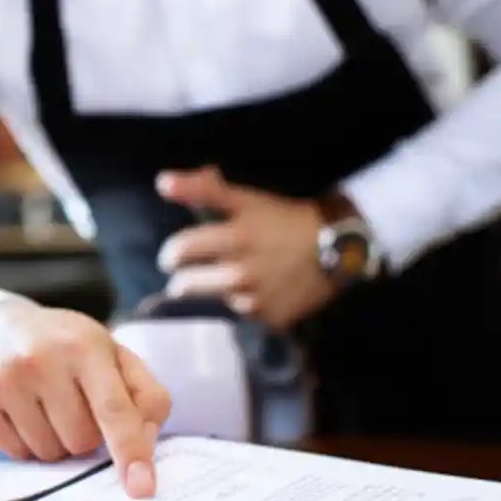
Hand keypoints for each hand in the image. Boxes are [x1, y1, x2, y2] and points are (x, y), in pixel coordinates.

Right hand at [0, 299, 171, 498]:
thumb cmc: (65, 347)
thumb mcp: (113, 354)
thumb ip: (145, 396)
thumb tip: (144, 444)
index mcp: (83, 345)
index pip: (113, 409)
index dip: (130, 451)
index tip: (141, 488)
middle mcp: (39, 359)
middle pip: (81, 441)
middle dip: (85, 434)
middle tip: (72, 403)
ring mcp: (2, 380)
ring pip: (48, 454)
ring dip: (55, 442)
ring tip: (45, 406)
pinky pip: (16, 454)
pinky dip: (26, 443)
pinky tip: (21, 411)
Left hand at [156, 166, 337, 329]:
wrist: (337, 248)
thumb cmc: (284, 219)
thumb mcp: (246, 199)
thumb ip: (202, 189)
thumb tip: (162, 182)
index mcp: (235, 237)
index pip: (180, 249)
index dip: (171, 253)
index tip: (173, 255)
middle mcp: (242, 271)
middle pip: (184, 285)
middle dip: (182, 278)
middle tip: (188, 272)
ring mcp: (255, 298)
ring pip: (206, 303)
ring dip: (206, 293)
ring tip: (218, 282)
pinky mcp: (268, 319)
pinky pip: (236, 316)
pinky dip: (237, 306)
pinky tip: (249, 293)